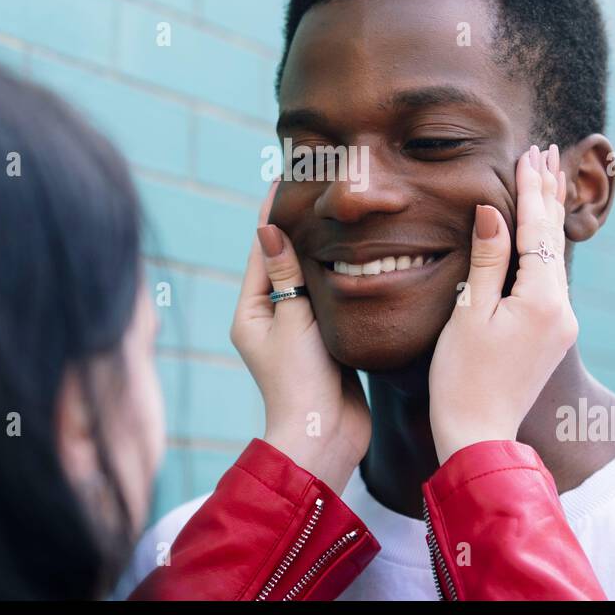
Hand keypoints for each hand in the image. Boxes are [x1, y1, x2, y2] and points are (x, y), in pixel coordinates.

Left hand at [229, 180, 370, 493]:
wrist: (325, 437)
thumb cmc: (301, 382)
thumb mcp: (292, 321)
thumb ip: (286, 276)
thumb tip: (267, 229)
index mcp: (252, 311)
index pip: (263, 249)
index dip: (274, 213)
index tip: (285, 176)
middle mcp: (272, 318)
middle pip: (286, 261)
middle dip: (301, 226)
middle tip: (318, 185)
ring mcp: (299, 331)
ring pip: (311, 279)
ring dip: (324, 250)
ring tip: (341, 211)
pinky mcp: (326, 343)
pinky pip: (331, 300)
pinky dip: (342, 277)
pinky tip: (362, 255)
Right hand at [428, 145, 576, 464]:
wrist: (478, 434)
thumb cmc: (462, 376)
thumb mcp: (469, 312)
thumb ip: (488, 259)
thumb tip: (494, 211)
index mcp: (542, 300)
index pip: (537, 230)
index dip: (532, 190)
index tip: (531, 154)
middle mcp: (562, 309)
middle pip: (554, 239)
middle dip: (547, 194)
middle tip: (547, 151)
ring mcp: (561, 323)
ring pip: (555, 257)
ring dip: (547, 217)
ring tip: (548, 178)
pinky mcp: (552, 334)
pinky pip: (551, 277)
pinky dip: (543, 247)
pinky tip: (540, 232)